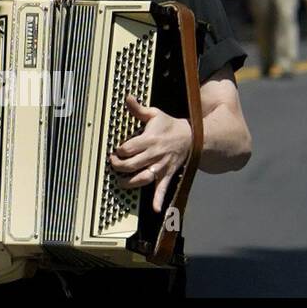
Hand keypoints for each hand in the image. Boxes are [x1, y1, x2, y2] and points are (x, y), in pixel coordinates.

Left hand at [108, 96, 192, 212]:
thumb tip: (127, 97)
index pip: (129, 148)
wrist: (193, 138)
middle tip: (113, 164)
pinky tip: (156, 210)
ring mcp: (162, 166)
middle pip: (132, 164)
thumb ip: (138, 109)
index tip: (115, 150)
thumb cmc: (169, 126)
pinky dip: (159, 200)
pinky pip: (163, 189)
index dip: (119, 151)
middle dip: (119, 166)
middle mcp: (155, 155)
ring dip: (130, 183)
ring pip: (144, 178)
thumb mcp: (154, 114)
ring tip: (120, 183)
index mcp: (149, 140)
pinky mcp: (168, 175)